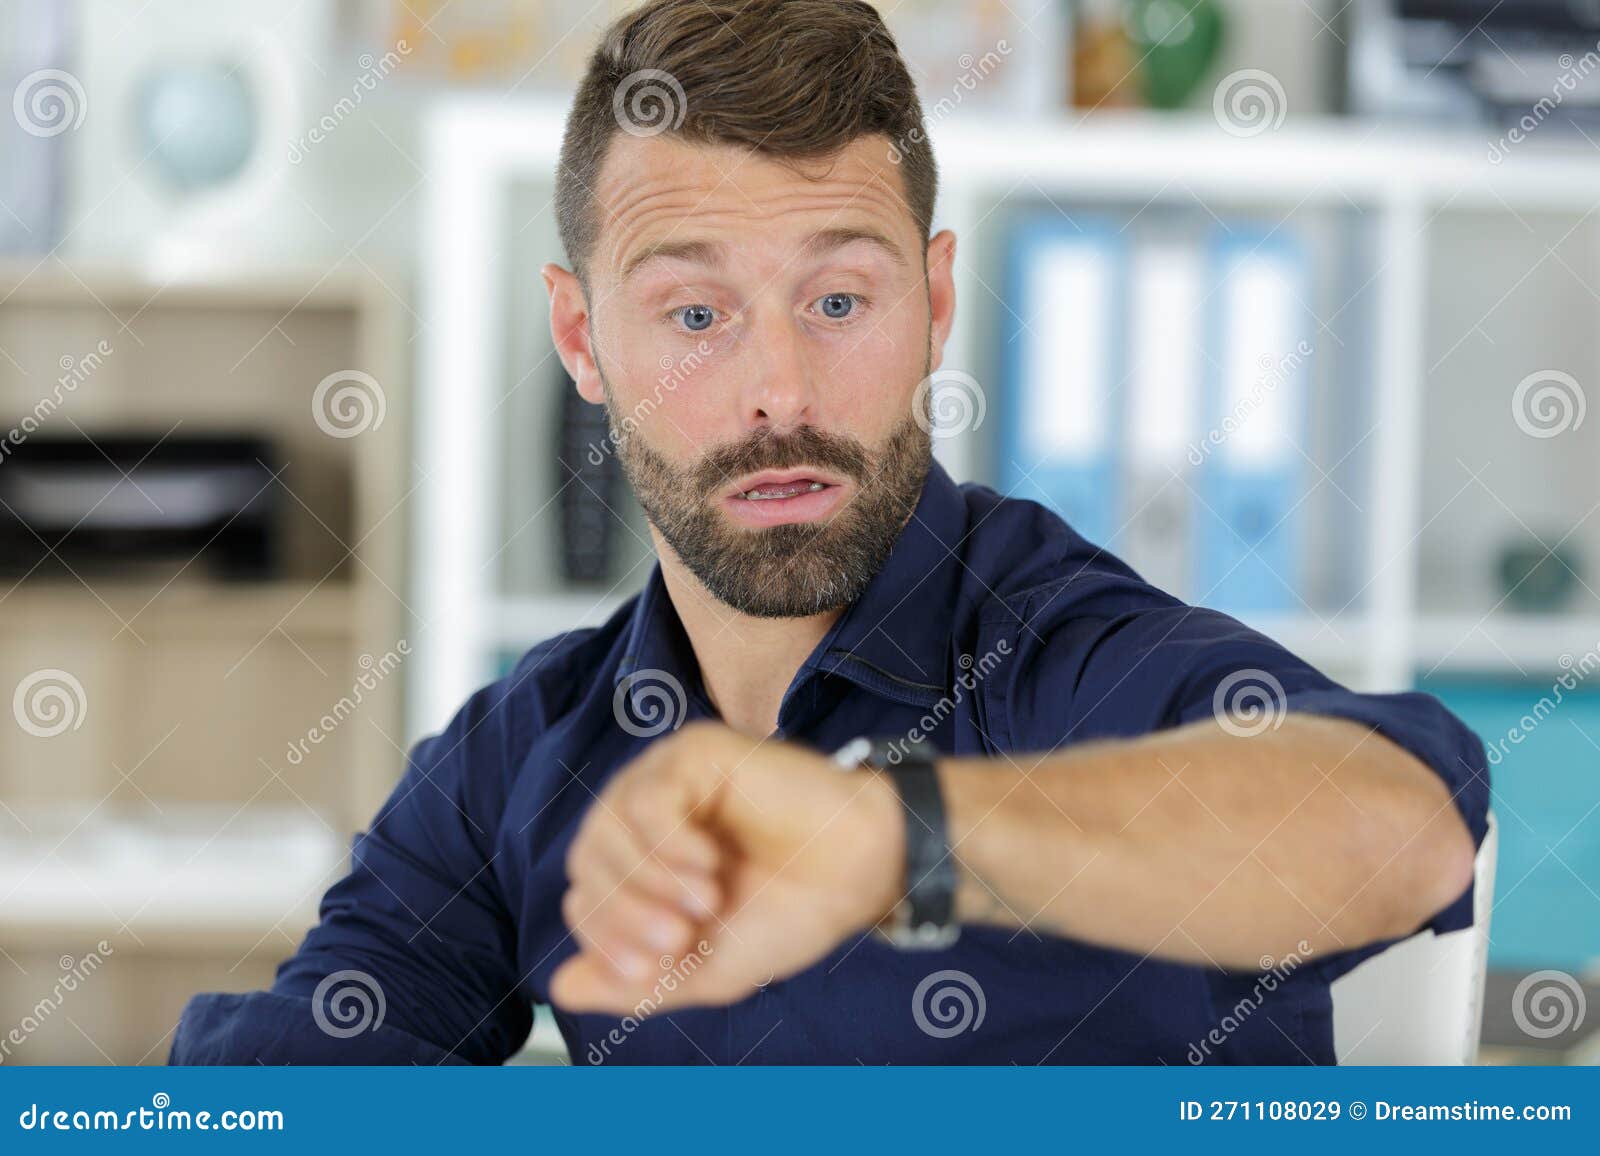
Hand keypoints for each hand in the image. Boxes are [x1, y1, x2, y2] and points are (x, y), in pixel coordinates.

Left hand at [549, 720, 902, 1014]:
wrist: (858, 875)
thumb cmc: (787, 914)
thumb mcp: (703, 968)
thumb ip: (633, 981)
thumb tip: (559, 989)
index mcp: (639, 861)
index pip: (583, 896)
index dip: (607, 940)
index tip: (654, 973)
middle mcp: (642, 813)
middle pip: (588, 861)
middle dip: (625, 914)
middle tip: (680, 941)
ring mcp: (666, 776)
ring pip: (608, 826)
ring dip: (649, 880)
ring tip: (707, 904)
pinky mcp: (696, 751)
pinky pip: (648, 796)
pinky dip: (669, 840)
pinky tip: (711, 863)